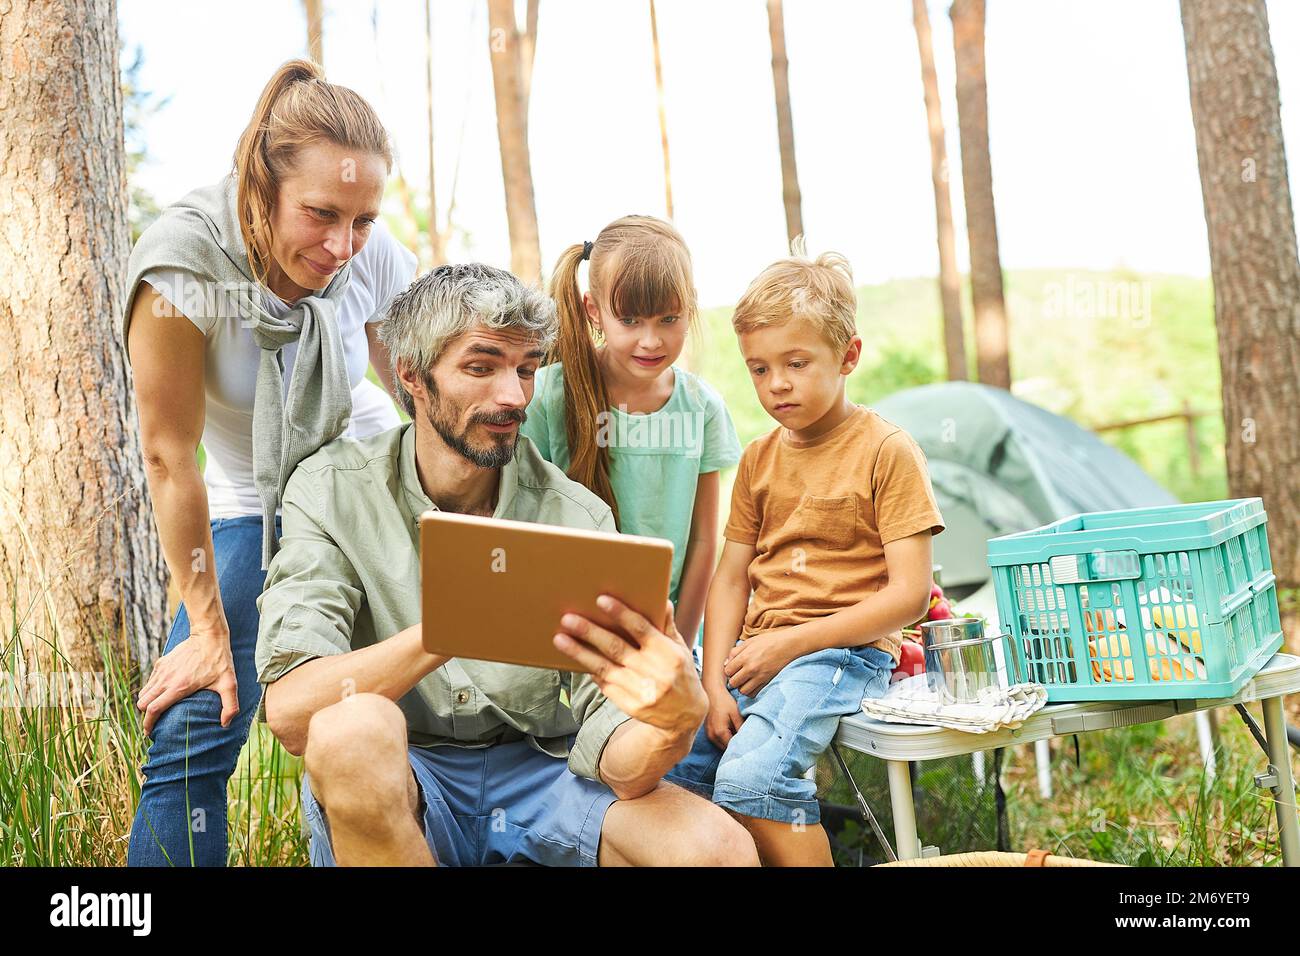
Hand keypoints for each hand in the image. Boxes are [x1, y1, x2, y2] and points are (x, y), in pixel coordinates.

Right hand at [136, 626, 238, 735]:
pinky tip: (164, 692)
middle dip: (146, 715)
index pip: (153, 710)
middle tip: (154, 722)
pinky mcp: (161, 662)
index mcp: (178, 688)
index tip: (150, 733)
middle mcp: (166, 680)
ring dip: (147, 702)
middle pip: (143, 703)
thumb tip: (225, 725)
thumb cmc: (219, 660)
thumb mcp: (229, 684)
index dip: (148, 724)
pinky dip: (152, 690)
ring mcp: (162, 670)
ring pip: (144, 692)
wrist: (208, 635)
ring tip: (158, 709)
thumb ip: (230, 706)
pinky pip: (150, 681)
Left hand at [553, 595, 706, 735]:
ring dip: (579, 653)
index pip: (640, 628)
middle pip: (616, 648)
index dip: (620, 613)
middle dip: (590, 632)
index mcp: (667, 653)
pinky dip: (591, 671)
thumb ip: (668, 625)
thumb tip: (662, 600)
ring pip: (604, 667)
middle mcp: (653, 671)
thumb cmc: (681, 674)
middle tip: (568, 619)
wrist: (685, 716)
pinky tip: (576, 660)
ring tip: (560, 639)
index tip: (601, 600)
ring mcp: (640, 690)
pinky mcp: (630, 705)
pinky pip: (605, 684)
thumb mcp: (681, 649)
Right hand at [704, 689, 743, 748]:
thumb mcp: (736, 714)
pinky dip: (725, 739)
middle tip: (745, 739)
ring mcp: (709, 735)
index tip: (749, 743)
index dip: (741, 746)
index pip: (733, 747)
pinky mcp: (708, 732)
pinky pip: (718, 741)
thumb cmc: (724, 701)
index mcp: (720, 732)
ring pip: (722, 746)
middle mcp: (712, 736)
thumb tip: (747, 740)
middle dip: (735, 745)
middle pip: (727, 748)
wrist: (712, 692)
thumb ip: (741, 728)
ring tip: (738, 734)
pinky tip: (731, 731)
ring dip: (730, 743)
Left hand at [723, 628, 797, 697]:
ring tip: (745, 680)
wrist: (787, 645)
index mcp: (745, 657)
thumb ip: (735, 652)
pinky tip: (752, 684)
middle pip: (733, 683)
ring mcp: (759, 676)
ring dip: (742, 687)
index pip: (728, 671)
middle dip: (734, 679)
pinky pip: (754, 693)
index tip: (733, 668)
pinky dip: (751, 691)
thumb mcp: (749, 642)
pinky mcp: (767, 681)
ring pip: (743, 691)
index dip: (729, 670)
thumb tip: (726, 663)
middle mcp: (751, 668)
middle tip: (738, 675)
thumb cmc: (768, 641)